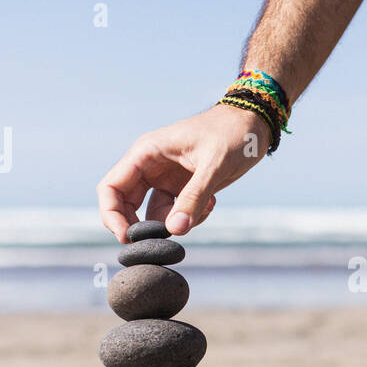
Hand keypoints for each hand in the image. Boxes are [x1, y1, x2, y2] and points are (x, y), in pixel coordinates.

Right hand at [97, 103, 270, 241]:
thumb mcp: (214, 165)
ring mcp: (165, 178)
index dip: (111, 215)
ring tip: (205, 206)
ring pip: (154, 213)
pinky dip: (191, 217)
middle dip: (142, 226)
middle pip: (126, 204)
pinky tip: (212, 201)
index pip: (111, 187)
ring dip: (175, 222)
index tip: (126, 237)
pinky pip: (176, 213)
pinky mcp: (182, 187)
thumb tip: (174, 230)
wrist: (255, 125)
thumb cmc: (233, 134)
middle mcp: (150, 166)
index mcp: (146, 153)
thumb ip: (193, 198)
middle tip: (162, 240)